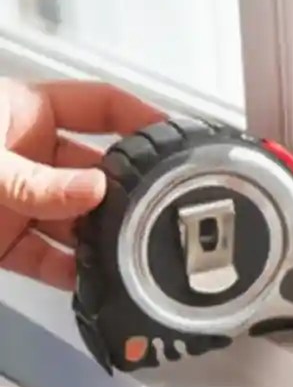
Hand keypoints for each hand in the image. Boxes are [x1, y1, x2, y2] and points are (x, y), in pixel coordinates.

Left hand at [0, 78, 162, 289]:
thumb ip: (36, 181)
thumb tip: (95, 190)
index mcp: (23, 113)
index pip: (101, 105)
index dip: (143, 117)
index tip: (179, 139)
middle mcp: (27, 155)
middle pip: (96, 170)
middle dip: (123, 194)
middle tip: (152, 211)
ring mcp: (16, 199)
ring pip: (76, 220)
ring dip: (100, 239)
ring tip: (125, 253)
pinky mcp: (1, 240)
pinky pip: (46, 259)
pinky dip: (69, 273)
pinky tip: (90, 281)